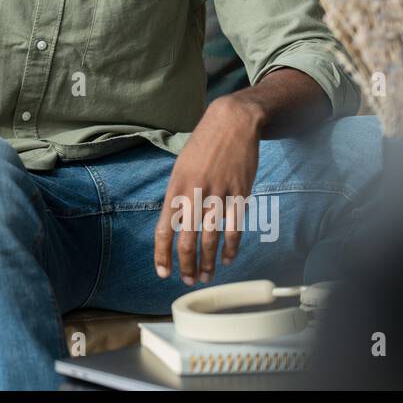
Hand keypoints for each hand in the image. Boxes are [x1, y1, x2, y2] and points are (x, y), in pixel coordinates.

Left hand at [153, 96, 262, 285]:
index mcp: (176, 188)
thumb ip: (178, 195)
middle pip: (187, 240)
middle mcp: (194, 193)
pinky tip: (227, 258)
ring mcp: (218, 194)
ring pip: (211, 238)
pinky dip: (230, 247)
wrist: (232, 122)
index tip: (163, 272)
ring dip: (208, 262)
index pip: (164, 229)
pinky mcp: (239, 193)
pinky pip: (234, 228)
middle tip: (189, 280)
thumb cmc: (204, 146)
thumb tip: (174, 224)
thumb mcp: (181, 168)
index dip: (162, 254)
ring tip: (206, 275)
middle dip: (187, 265)